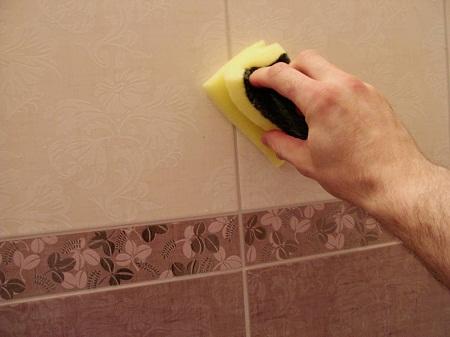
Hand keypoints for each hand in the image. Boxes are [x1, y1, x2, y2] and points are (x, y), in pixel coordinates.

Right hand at [250, 50, 431, 214]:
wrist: (396, 181)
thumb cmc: (353, 175)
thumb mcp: (308, 162)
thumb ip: (282, 145)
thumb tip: (270, 137)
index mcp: (321, 101)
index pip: (284, 76)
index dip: (265, 76)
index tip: (257, 80)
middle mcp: (343, 86)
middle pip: (307, 59)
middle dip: (289, 69)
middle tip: (281, 89)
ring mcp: (363, 89)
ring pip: (329, 69)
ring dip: (312, 79)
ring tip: (307, 106)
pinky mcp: (375, 96)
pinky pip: (346, 82)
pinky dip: (332, 89)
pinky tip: (331, 113)